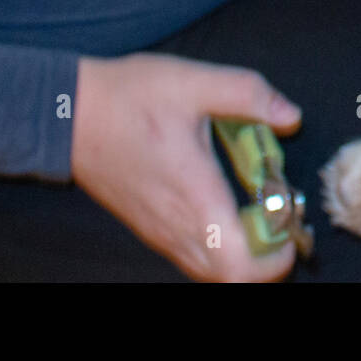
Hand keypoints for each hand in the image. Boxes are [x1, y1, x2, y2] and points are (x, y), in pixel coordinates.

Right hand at [71, 52, 301, 281]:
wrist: (67, 113)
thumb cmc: (128, 98)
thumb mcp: (193, 81)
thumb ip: (249, 94)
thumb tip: (290, 115)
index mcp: (196, 199)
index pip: (242, 266)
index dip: (278, 258)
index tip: (293, 222)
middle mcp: (178, 227)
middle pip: (233, 279)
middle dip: (269, 258)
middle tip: (282, 213)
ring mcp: (160, 233)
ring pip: (212, 272)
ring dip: (245, 253)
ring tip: (260, 208)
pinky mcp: (150, 227)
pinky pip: (194, 256)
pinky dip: (222, 246)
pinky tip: (228, 203)